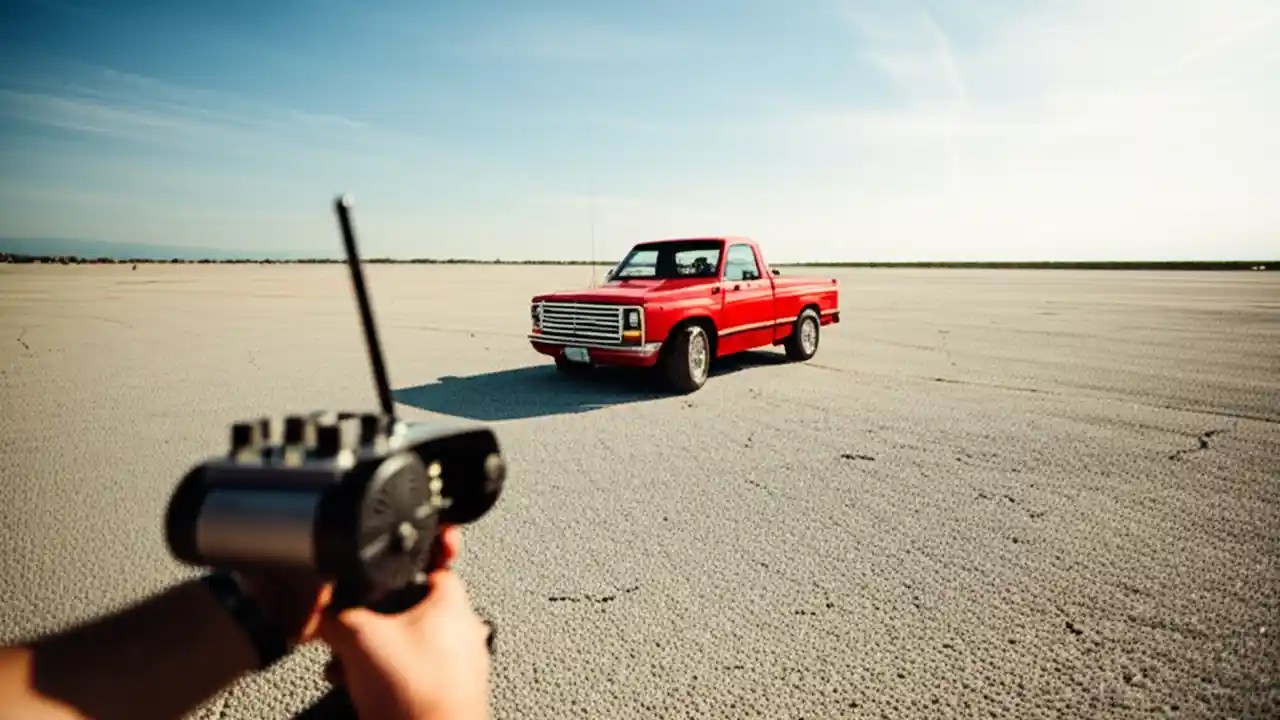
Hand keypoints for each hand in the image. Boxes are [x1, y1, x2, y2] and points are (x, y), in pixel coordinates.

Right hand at [318, 527, 490, 719]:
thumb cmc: (417, 696)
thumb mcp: (358, 638)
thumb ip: (332, 615)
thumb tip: (313, 608)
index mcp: (454, 603)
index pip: (432, 562)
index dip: (402, 562)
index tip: (388, 562)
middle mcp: (463, 630)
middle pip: (413, 606)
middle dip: (377, 616)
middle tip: (354, 624)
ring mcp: (459, 664)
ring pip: (410, 642)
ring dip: (376, 648)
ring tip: (351, 661)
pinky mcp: (447, 692)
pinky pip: (412, 671)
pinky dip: (386, 674)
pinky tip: (362, 685)